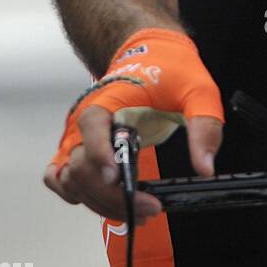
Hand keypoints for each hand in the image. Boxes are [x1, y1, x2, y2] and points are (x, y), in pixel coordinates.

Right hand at [44, 27, 223, 222]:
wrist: (153, 53)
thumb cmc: (171, 68)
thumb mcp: (198, 90)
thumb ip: (204, 127)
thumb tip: (205, 168)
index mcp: (110, 98)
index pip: (92, 125)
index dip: (99, 152)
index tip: (117, 176)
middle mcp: (86, 119)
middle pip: (82, 166)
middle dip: (114, 195)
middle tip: (150, 207)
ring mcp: (79, 136)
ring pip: (73, 181)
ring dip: (102, 203)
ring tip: (140, 212)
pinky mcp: (80, 148)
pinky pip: (61, 178)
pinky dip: (80, 196)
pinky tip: (110, 204)